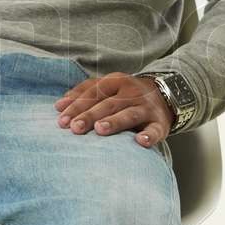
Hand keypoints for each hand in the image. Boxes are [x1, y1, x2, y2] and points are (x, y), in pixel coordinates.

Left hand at [52, 72, 175, 147]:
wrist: (166, 95)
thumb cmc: (126, 95)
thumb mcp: (107, 88)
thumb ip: (83, 94)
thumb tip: (58, 106)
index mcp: (116, 81)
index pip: (94, 92)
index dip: (77, 105)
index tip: (62, 120)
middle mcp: (131, 93)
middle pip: (108, 104)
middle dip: (90, 115)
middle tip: (75, 128)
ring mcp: (146, 107)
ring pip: (129, 114)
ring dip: (114, 122)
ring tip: (100, 130)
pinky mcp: (159, 123)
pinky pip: (155, 130)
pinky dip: (149, 136)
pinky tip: (141, 142)